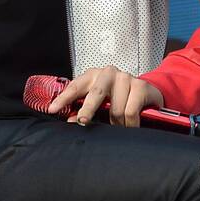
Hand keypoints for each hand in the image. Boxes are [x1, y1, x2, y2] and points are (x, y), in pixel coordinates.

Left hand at [46, 65, 163, 127]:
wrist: (146, 92)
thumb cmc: (117, 96)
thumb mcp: (99, 101)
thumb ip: (84, 110)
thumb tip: (72, 121)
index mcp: (92, 75)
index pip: (75, 87)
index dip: (63, 99)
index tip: (53, 109)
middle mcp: (108, 73)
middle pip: (96, 93)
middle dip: (88, 109)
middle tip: (82, 121)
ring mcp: (125, 78)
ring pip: (115, 109)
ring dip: (116, 124)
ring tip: (118, 126)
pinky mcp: (140, 86)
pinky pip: (130, 112)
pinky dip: (129, 124)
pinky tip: (130, 125)